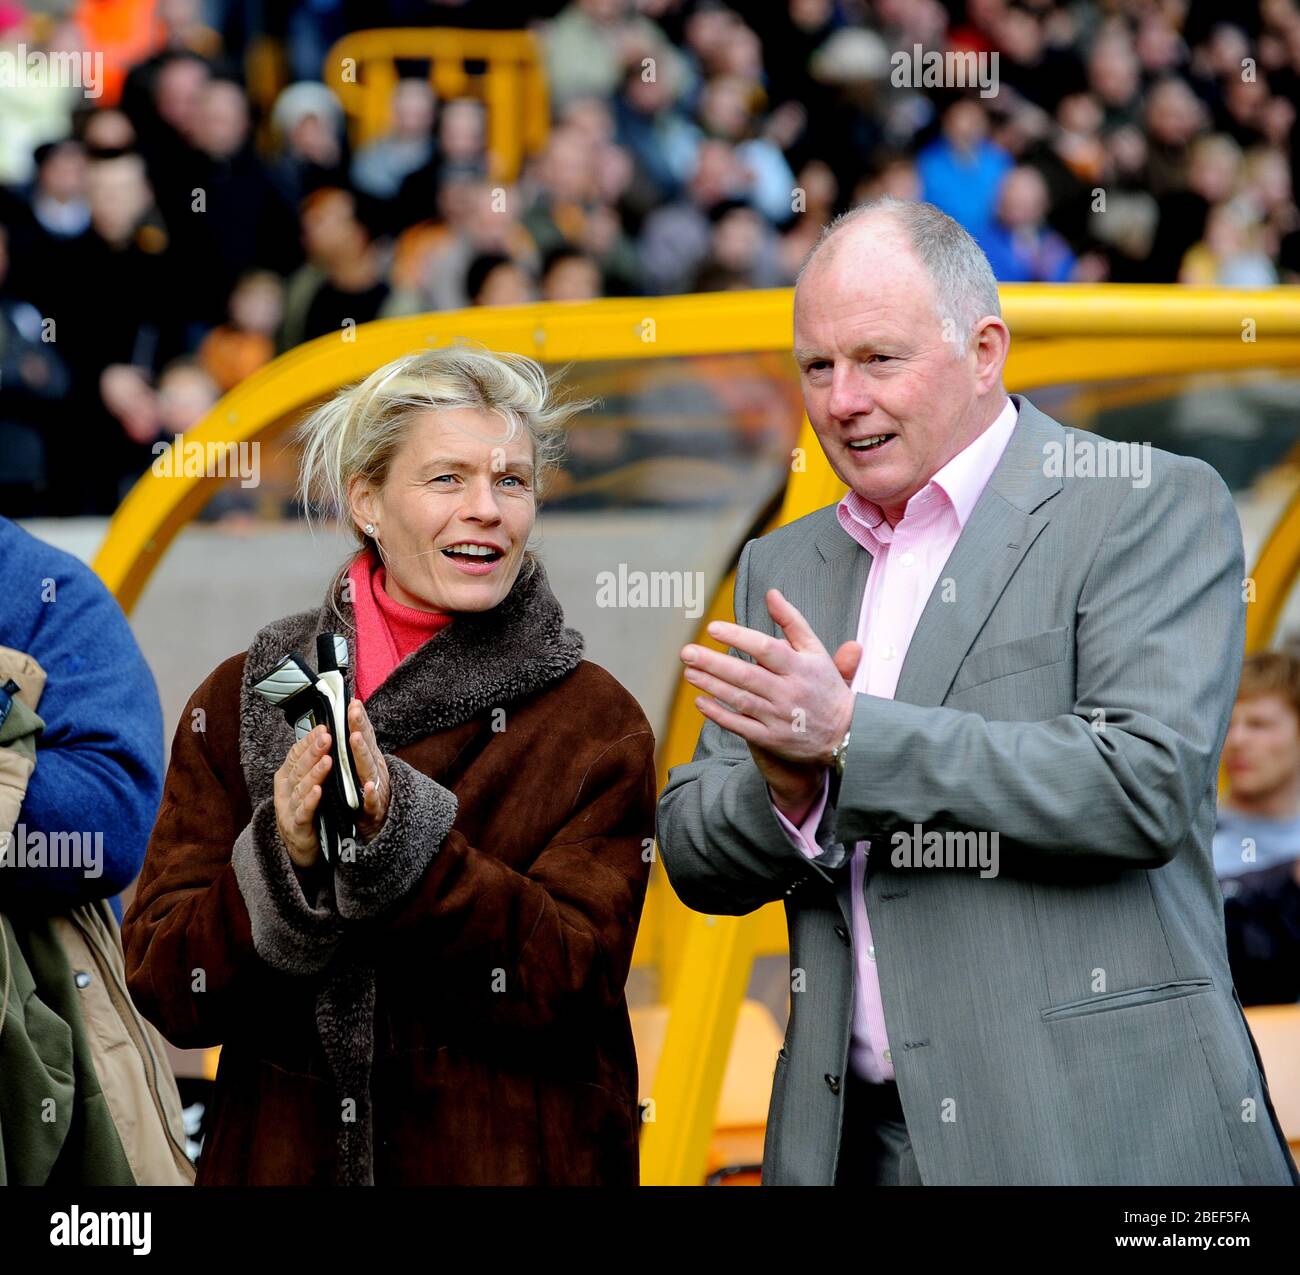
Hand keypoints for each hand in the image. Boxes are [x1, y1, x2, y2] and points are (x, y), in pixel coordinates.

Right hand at [274, 725, 331, 867]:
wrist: (298, 847)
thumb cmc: (305, 809)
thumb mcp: (303, 784)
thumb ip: (310, 764)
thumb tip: (323, 736)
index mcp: (286, 777)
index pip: (295, 754)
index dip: (308, 741)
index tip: (324, 727)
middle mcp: (285, 791)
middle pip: (298, 768)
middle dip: (313, 751)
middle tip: (327, 737)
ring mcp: (288, 809)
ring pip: (301, 788)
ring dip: (314, 774)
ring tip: (327, 760)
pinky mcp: (297, 827)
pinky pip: (304, 812)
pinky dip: (310, 801)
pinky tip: (319, 791)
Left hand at [348, 698, 390, 840]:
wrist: (381, 824)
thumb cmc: (368, 791)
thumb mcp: (365, 765)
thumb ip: (358, 746)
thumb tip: (350, 719)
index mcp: (370, 758)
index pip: (365, 734)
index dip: (359, 718)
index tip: (352, 702)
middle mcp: (375, 769)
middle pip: (367, 746)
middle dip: (360, 728)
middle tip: (353, 712)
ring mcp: (376, 788)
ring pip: (368, 769)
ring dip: (363, 753)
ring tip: (356, 738)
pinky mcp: (374, 809)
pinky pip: (373, 802)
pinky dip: (371, 795)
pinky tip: (369, 787)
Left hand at [682, 589, 859, 808]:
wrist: (846, 735)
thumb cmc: (825, 686)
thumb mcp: (816, 651)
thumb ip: (792, 622)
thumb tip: (771, 593)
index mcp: (801, 667)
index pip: (766, 649)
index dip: (739, 637)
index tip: (713, 628)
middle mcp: (789, 692)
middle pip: (747, 675)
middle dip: (714, 663)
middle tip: (687, 652)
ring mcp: (779, 717)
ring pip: (741, 700)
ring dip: (712, 686)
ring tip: (689, 672)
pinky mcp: (772, 739)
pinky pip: (741, 726)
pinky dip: (720, 715)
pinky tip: (700, 702)